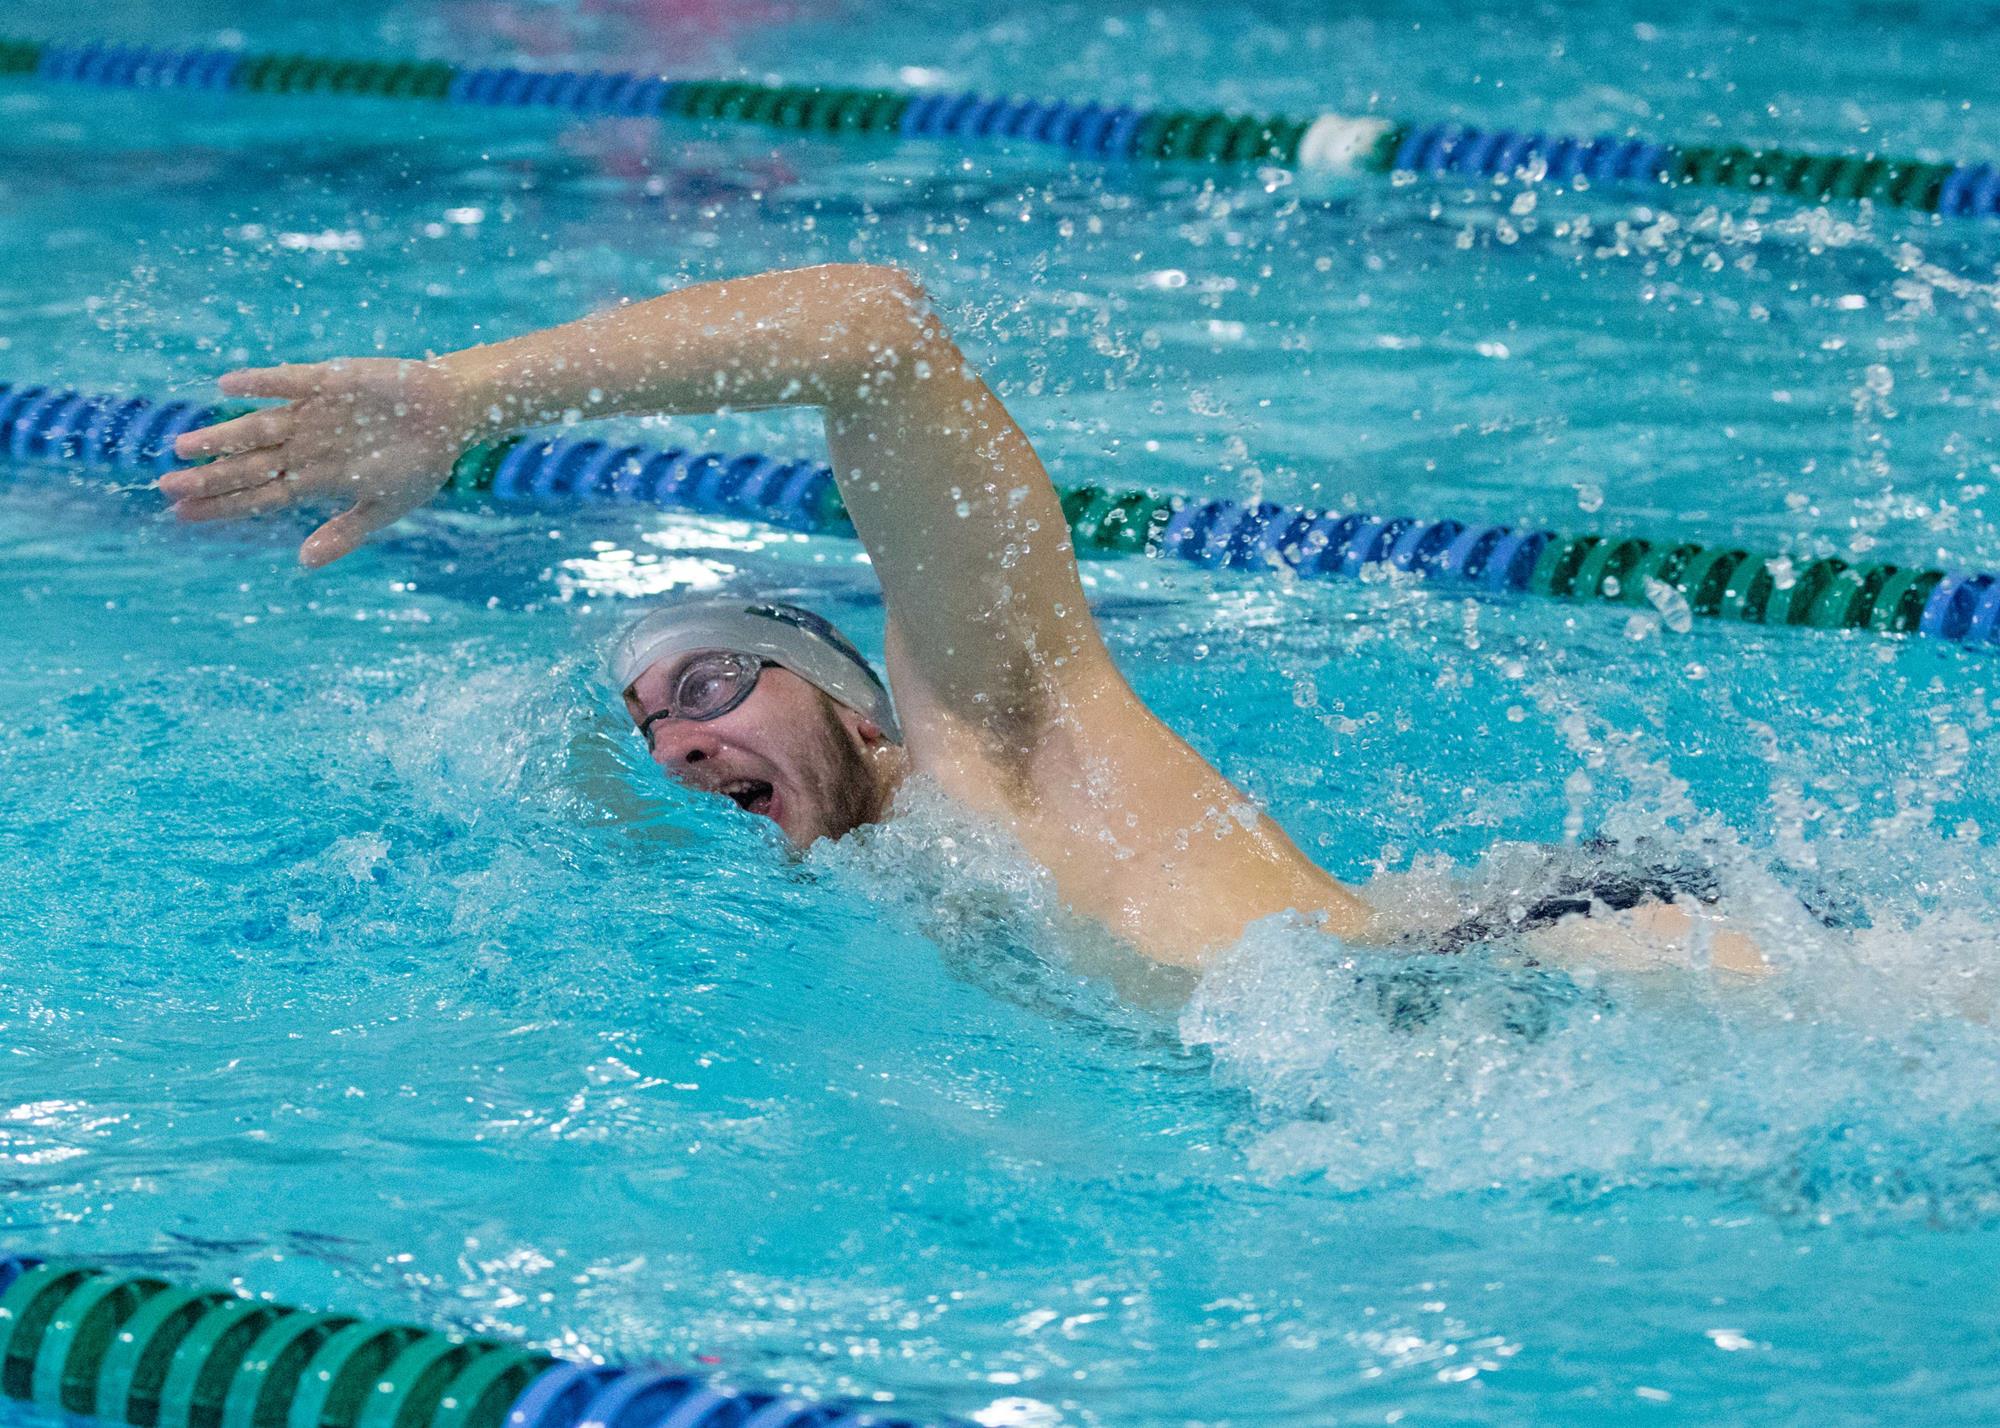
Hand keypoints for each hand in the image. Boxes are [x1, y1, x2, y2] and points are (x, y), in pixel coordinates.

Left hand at [161, 357, 479, 567]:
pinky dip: (261, 383)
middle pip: (247, 465)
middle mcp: (304, 446)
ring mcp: (312, 414)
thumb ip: (345, 533)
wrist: (451, 415)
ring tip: (184, 447)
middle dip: (209, 477)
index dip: (221, 506)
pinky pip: (288, 382)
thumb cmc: (420, 464)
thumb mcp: (386, 508)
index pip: (258, 496)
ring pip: (257, 427)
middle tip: (165, 486)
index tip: (181, 515)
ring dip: (222, 437)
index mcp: (315, 478)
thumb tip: (305, 562)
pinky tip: (227, 385)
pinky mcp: (330, 382)